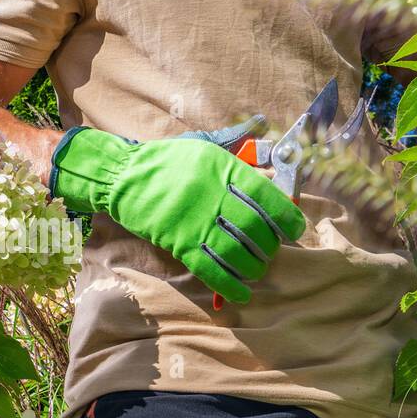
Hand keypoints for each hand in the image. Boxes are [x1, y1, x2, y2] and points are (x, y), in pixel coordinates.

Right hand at [49, 126, 305, 303]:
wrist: (121, 176)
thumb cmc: (165, 159)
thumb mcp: (202, 142)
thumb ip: (235, 140)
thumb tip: (263, 124)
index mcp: (222, 169)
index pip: (265, 197)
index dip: (286, 218)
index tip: (295, 229)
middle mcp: (212, 195)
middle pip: (254, 228)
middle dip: (269, 245)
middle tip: (270, 250)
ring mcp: (194, 221)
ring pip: (236, 252)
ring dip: (252, 267)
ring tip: (256, 270)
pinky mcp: (177, 243)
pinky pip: (210, 269)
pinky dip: (228, 285)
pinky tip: (241, 293)